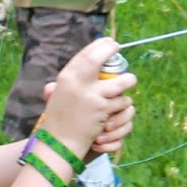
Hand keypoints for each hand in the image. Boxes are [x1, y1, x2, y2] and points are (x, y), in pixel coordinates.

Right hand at [36, 39, 136, 160]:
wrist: (59, 144)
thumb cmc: (60, 119)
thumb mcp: (60, 95)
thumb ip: (74, 79)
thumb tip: (91, 60)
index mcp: (66, 78)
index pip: (86, 54)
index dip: (101, 45)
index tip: (110, 43)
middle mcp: (78, 84)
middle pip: (100, 59)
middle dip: (112, 52)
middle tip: (119, 51)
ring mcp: (93, 97)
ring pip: (122, 82)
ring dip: (127, 83)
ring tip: (126, 83)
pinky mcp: (104, 110)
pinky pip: (123, 102)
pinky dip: (122, 106)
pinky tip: (116, 109)